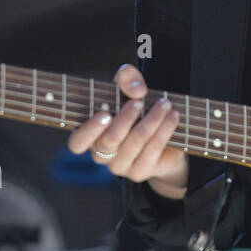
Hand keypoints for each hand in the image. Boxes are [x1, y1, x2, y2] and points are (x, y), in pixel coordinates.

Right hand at [66, 63, 188, 198]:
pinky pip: (152, 148)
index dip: (89, 131)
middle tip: (139, 101)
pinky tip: (172, 116)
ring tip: (165, 104)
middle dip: (126, 118)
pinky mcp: (140, 172)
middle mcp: (101, 155)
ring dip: (152, 119)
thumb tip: (137, 90)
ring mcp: (120, 166)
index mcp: (90, 137)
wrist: (162, 138)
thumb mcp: (127, 89)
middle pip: (109, 140)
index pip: (77, 143)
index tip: (105, 114)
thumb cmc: (135, 110)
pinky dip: (164, 128)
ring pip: (135, 142)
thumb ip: (127, 78)